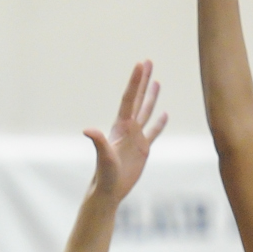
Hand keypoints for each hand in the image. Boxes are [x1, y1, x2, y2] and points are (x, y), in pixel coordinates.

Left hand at [86, 60, 167, 200]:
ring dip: (151, 97)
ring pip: (145, 112)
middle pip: (137, 99)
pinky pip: (153, 132)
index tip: (140, 64)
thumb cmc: (105, 175)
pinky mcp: (143, 149)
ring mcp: (136, 137)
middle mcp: (128, 128)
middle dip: (143, 80)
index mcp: (121, 126)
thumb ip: (98, 142)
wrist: (109, 190)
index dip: (135, 81)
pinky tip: (165, 114)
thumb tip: (87, 129)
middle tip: (148, 62)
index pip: (129, 99)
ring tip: (157, 81)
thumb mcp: (104, 157)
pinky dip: (159, 123)